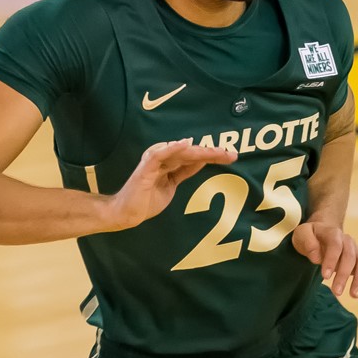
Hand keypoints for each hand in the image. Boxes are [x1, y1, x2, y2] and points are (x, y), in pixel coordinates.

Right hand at [103, 140, 236, 229]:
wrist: (126, 213)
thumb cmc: (146, 199)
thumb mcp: (173, 184)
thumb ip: (184, 171)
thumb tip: (201, 161)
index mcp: (169, 161)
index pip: (194, 155)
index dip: (213, 155)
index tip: (231, 156)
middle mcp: (162, 158)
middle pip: (190, 152)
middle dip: (211, 152)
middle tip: (231, 154)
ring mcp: (153, 163)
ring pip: (179, 152)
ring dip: (198, 150)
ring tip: (216, 150)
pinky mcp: (145, 170)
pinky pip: (159, 156)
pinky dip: (171, 148)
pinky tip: (185, 144)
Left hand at [292, 221, 357, 296]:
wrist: (322, 234)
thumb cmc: (310, 236)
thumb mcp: (302, 234)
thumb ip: (307, 242)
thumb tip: (317, 257)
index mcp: (333, 233)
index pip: (335, 245)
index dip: (332, 260)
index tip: (325, 276)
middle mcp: (347, 241)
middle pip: (350, 257)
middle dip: (344, 275)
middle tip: (337, 292)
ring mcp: (356, 251)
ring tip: (354, 295)